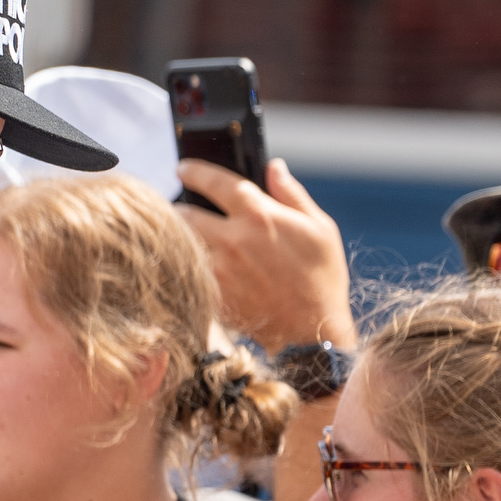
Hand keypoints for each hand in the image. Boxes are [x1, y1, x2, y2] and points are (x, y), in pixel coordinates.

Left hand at [175, 158, 354, 350]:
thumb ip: (292, 194)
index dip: (195, 170)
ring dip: (179, 237)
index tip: (184, 169)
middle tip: (181, 208)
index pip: (214, 181)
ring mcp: (219, 270)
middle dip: (178, 207)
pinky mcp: (212, 295)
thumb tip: (274, 167)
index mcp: (260, 215)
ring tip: (184, 237)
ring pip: (181, 243)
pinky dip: (187, 266)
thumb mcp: (319, 229)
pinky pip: (188, 272)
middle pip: (184, 212)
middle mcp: (233, 239)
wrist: (311, 333)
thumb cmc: (322, 279)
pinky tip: (194, 267)